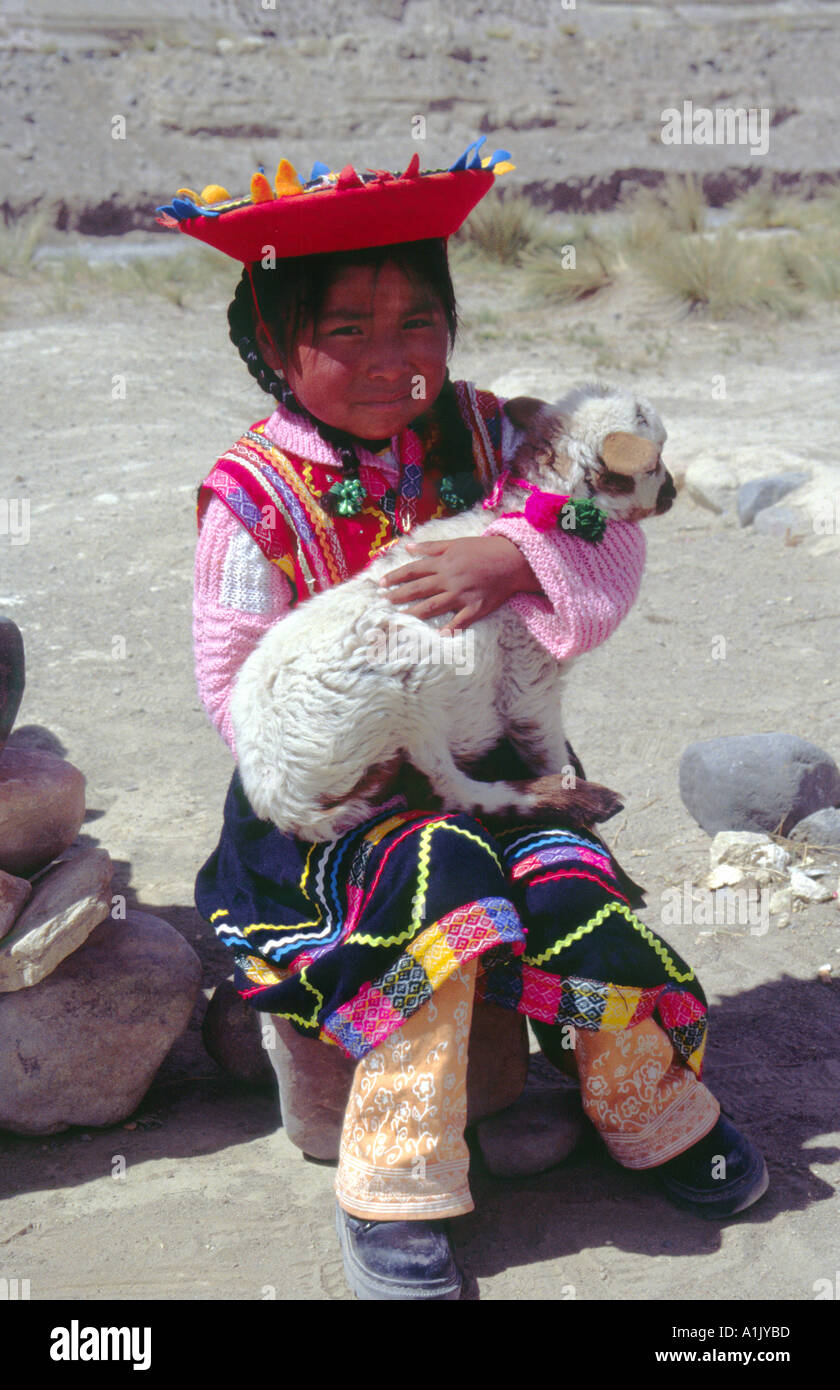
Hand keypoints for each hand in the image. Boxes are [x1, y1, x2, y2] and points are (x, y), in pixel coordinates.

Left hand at [377, 536, 542, 632]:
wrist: (512, 560)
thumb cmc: (483, 549)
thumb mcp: (456, 542)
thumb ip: (431, 546)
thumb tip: (408, 547)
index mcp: (444, 562)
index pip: (413, 570)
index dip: (395, 577)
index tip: (381, 584)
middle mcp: (450, 579)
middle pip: (418, 589)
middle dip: (398, 595)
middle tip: (383, 601)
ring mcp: (462, 595)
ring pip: (433, 606)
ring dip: (414, 613)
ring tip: (400, 617)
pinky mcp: (476, 607)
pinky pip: (461, 621)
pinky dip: (450, 629)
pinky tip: (437, 636)